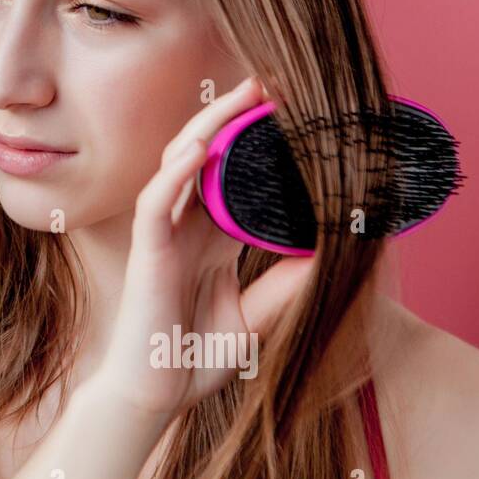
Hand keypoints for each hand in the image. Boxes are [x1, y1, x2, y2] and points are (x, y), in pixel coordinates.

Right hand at [97, 76, 316, 419]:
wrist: (158, 395)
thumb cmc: (197, 357)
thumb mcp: (257, 316)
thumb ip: (285, 283)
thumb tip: (333, 253)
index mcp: (211, 238)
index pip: (237, 176)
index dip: (260, 145)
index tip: (295, 114)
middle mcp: (186, 227)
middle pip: (209, 156)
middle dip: (235, 118)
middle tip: (271, 84)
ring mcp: (163, 235)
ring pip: (179, 165)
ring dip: (207, 127)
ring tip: (240, 95)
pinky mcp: (146, 252)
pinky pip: (155, 203)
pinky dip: (174, 174)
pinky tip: (196, 149)